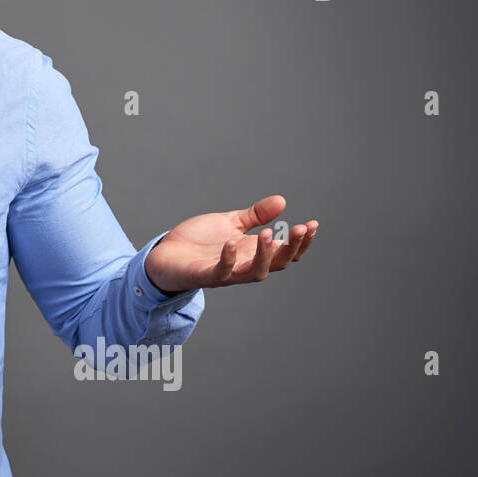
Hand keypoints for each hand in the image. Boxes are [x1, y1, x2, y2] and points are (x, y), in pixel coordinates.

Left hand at [143, 194, 316, 291]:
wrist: (165, 255)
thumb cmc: (199, 242)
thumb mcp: (230, 223)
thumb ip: (254, 215)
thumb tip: (281, 201)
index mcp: (253, 252)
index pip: (286, 252)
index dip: (301, 241)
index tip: (312, 224)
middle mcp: (244, 265)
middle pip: (278, 264)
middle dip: (291, 247)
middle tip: (300, 228)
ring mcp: (226, 272)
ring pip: (255, 272)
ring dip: (264, 255)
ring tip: (267, 234)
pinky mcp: (204, 275)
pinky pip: (220, 272)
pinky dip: (228, 259)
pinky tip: (231, 242)